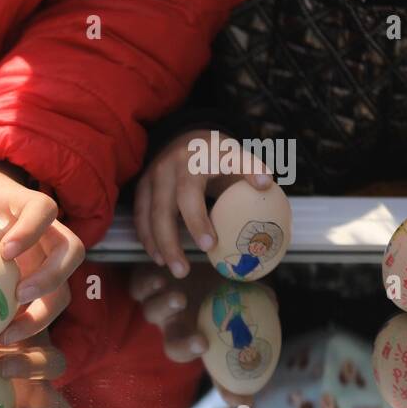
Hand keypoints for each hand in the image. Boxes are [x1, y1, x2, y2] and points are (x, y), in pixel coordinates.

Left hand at [0, 163, 83, 342]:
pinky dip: (26, 325)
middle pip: (71, 251)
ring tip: (7, 333)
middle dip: (51, 276)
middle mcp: (48, 233)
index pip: (43, 208)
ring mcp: (48, 260)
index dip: (32, 230)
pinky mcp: (41, 284)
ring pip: (63, 287)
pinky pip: (42, 308)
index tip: (5, 251)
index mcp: (27, 205)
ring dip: (42, 313)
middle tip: (18, 295)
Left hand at [129, 265, 256, 406]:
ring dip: (166, 308)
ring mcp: (157, 305)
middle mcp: (177, 326)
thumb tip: (274, 307)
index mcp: (202, 335)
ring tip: (180, 300)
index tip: (237, 399)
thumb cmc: (214, 279)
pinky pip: (139, 289)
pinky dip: (147, 286)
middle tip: (203, 343)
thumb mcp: (240, 291)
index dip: (226, 387)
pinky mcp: (142, 285)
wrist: (183, 255)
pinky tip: (160, 280)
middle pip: (175, 348)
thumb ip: (257, 302)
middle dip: (187, 348)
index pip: (215, 370)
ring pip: (154, 314)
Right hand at [133, 130, 272, 278]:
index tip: (210, 245)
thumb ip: (250, 167)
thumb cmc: (217, 154)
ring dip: (160, 245)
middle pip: (164, 210)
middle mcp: (167, 169)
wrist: (188, 137)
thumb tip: (265, 185)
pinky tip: (159, 256)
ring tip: (176, 269)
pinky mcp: (142, 188)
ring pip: (149, 217)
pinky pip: (140, 217)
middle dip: (172, 242)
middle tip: (185, 270)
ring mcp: (151, 178)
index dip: (197, 220)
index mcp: (191, 160)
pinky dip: (148, 238)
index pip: (189, 193)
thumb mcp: (236, 154)